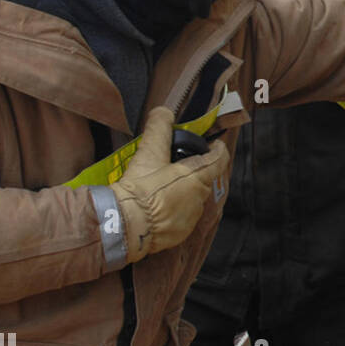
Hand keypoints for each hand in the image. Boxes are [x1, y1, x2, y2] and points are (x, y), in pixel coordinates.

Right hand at [110, 106, 229, 262]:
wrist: (126, 224)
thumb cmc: (141, 188)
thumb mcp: (149, 153)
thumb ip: (159, 128)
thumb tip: (164, 111)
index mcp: (198, 177)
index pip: (218, 159)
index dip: (217, 149)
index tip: (215, 144)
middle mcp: (200, 199)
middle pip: (203, 180)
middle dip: (194, 172)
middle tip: (177, 166)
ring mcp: (190, 218)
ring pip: (192, 200)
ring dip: (182, 193)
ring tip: (162, 187)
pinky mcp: (179, 234)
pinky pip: (181, 218)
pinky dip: (173, 211)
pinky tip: (157, 207)